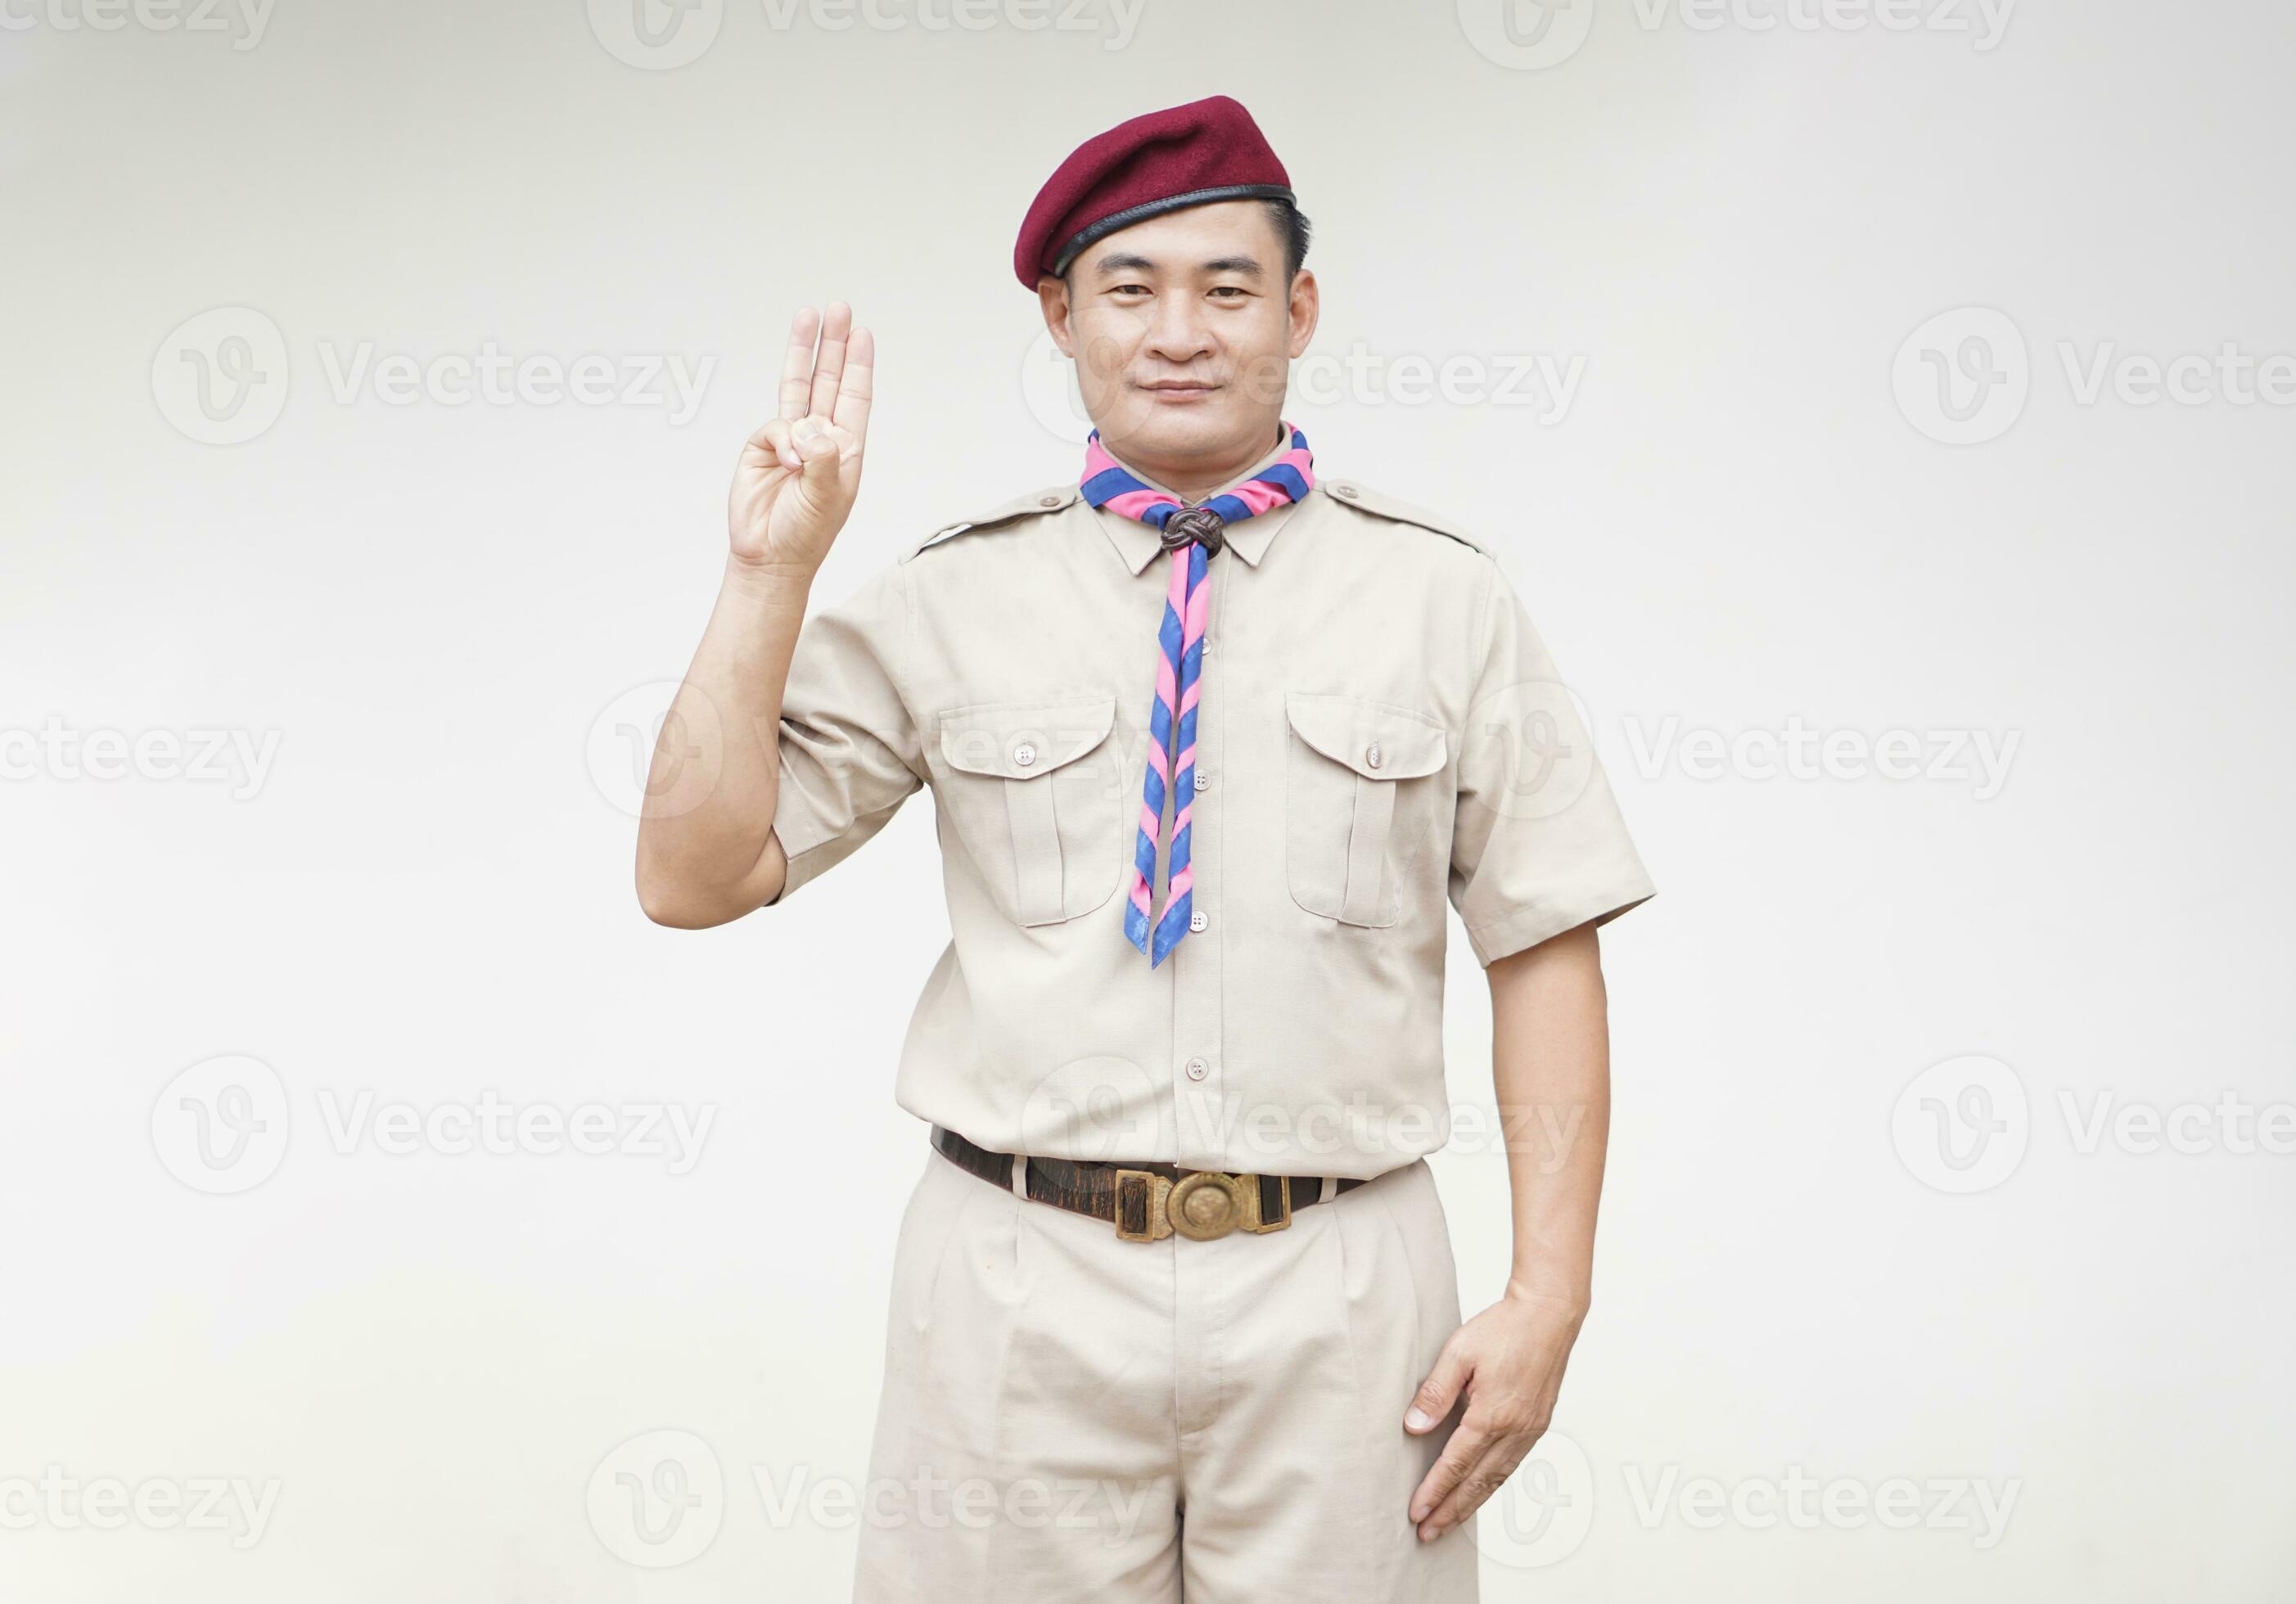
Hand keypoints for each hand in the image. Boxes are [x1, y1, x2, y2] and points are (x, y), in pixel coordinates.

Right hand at [727, 303, 873, 572]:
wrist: (769, 558)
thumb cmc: (806, 534)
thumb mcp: (827, 497)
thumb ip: (823, 459)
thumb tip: (808, 427)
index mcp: (845, 448)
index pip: (854, 397)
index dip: (858, 365)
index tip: (863, 334)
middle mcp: (819, 438)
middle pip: (827, 380)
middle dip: (833, 344)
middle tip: (838, 309)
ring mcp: (789, 440)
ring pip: (798, 386)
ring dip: (804, 352)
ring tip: (808, 317)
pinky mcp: (761, 447)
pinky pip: (772, 426)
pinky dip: (780, 439)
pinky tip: (786, 462)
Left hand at [1403, 1287, 1585, 1541]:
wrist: (1549, 1314)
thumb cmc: (1503, 1328)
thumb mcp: (1459, 1352)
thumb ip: (1436, 1392)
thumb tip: (1414, 1427)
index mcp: (1492, 1414)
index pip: (1456, 1465)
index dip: (1434, 1492)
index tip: (1416, 1513)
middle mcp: (1515, 1430)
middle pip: (1477, 1483)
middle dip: (1451, 1511)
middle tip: (1427, 1534)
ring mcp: (1529, 1430)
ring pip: (1496, 1479)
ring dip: (1471, 1504)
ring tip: (1449, 1522)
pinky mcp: (1537, 1425)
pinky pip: (1510, 1466)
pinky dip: (1491, 1485)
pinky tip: (1478, 1491)